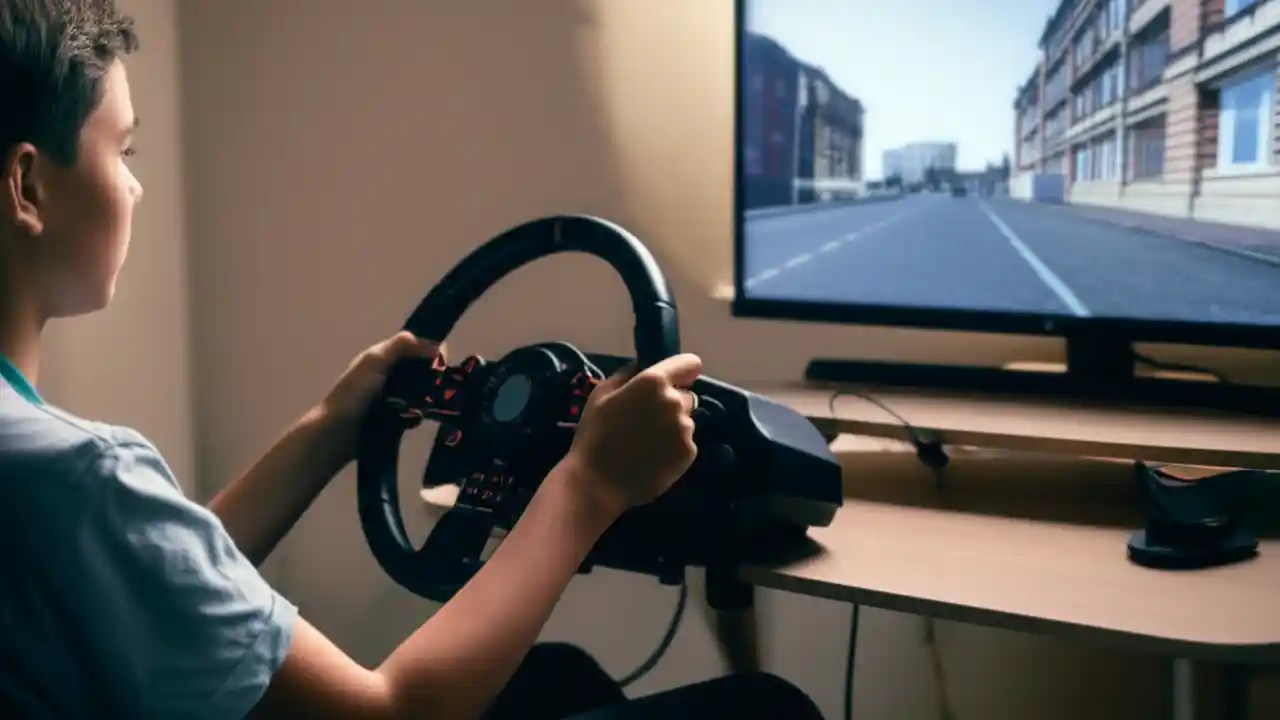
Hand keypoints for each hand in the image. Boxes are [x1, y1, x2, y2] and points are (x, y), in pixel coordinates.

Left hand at [317, 331, 443, 459]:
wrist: (335, 434)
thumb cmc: (353, 394)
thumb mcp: (375, 361)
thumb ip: (401, 345)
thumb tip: (435, 344)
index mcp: (381, 358)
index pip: (413, 347)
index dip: (429, 351)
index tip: (444, 362)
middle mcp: (386, 375)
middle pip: (419, 370)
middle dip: (431, 376)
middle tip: (442, 385)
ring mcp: (389, 398)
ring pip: (419, 392)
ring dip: (426, 396)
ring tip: (434, 403)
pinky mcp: (392, 419)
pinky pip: (414, 412)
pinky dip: (418, 413)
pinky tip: (420, 417)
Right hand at [561, 353, 702, 517]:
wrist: (598, 482)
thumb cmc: (595, 434)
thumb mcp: (601, 394)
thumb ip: (626, 374)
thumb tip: (642, 367)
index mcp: (654, 382)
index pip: (689, 363)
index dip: (683, 371)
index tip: (673, 380)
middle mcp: (675, 402)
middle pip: (686, 396)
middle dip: (671, 404)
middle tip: (647, 420)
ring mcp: (685, 429)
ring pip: (685, 421)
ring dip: (672, 427)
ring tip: (646, 443)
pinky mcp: (689, 453)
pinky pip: (685, 443)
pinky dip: (673, 448)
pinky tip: (652, 457)